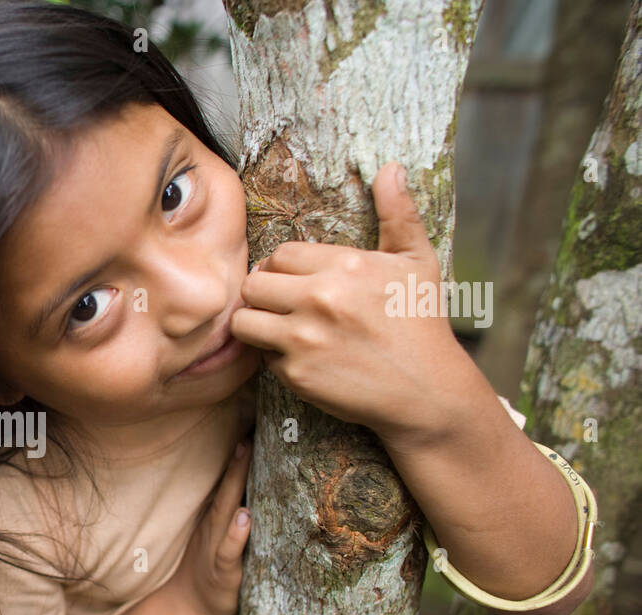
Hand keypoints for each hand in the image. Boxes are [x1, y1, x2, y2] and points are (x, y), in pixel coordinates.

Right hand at [162, 438, 252, 614]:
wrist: (187, 606)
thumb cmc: (209, 569)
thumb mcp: (222, 538)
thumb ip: (236, 513)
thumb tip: (257, 489)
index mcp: (219, 517)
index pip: (231, 481)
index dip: (242, 455)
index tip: (256, 424)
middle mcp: (216, 525)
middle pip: (229, 487)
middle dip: (240, 459)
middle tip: (251, 428)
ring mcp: (218, 546)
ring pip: (227, 510)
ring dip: (236, 484)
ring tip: (245, 457)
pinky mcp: (223, 569)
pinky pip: (229, 549)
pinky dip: (236, 533)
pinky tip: (245, 517)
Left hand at [228, 162, 472, 442]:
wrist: (428, 391)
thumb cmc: (421, 323)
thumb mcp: (417, 261)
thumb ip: (398, 213)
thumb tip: (390, 168)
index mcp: (344, 266)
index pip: (280, 254)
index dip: (283, 268)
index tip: (295, 282)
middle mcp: (319, 299)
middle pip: (253, 285)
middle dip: (263, 295)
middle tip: (281, 306)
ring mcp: (304, 339)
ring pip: (243, 322)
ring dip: (256, 325)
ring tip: (278, 330)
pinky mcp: (296, 375)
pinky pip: (262, 358)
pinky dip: (275, 360)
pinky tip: (302, 359)